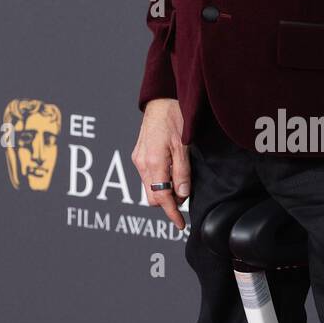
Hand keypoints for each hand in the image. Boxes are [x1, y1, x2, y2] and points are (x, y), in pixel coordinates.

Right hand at [132, 98, 190, 230]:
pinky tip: (171, 175)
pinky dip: (159, 182)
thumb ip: (182, 172)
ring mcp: (138, 159)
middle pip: (152, 197)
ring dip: (164, 192)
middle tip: (185, 200)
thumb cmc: (174, 117)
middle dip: (168, 203)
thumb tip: (182, 195)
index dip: (172, 213)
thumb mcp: (183, 146)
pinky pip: (148, 177)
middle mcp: (141, 163)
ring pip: (149, 188)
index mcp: (153, 162)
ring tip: (181, 184)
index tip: (181, 224)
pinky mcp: (139, 154)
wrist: (162, 98)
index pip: (161, 198)